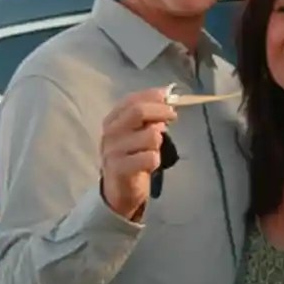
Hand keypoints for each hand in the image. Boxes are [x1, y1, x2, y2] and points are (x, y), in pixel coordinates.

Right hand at [100, 87, 177, 219]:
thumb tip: (165, 94)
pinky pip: (150, 157)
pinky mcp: (119, 168)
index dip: (152, 96)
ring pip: (150, 136)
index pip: (132, 100)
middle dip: (161, 111)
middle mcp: (110, 132)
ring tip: (154, 148)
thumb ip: (148, 115)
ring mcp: (113, 150)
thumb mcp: (138, 132)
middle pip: (138, 112)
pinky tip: (151, 164)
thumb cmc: (132, 156)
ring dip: (159, 141)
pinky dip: (156, 159)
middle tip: (173, 116)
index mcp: (113, 119)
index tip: (168, 98)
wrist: (119, 189)